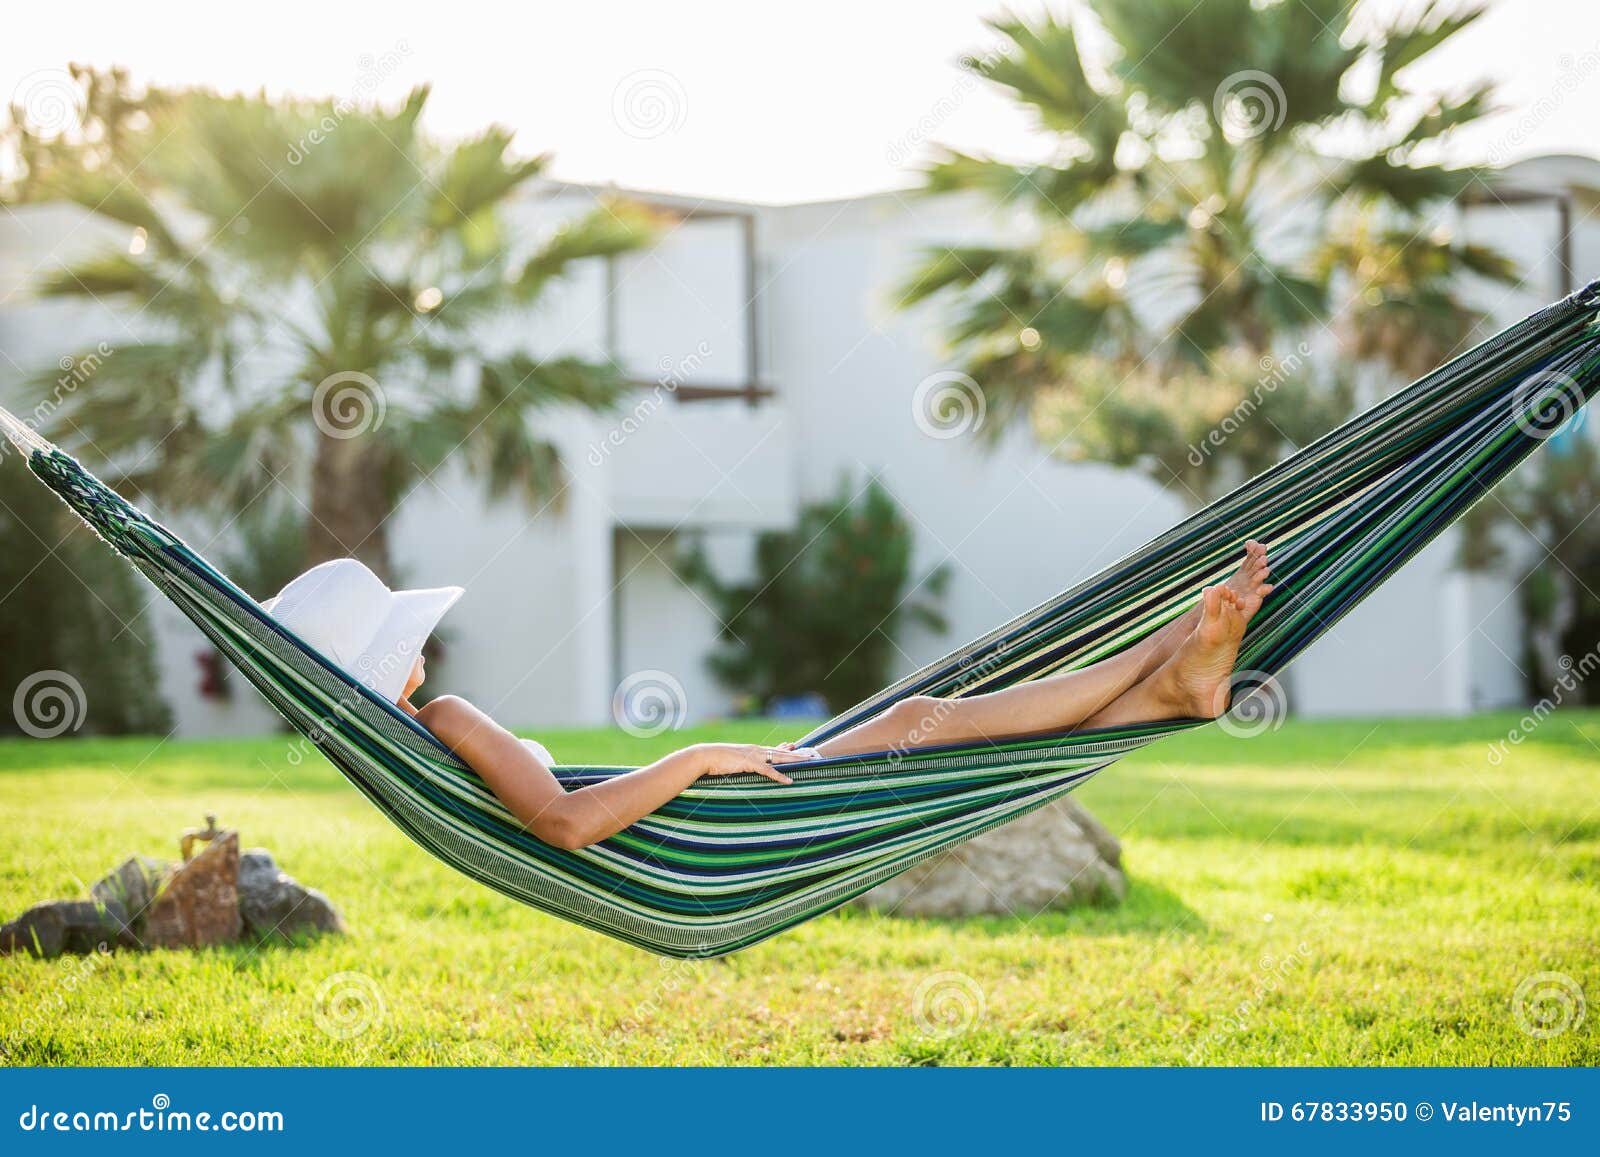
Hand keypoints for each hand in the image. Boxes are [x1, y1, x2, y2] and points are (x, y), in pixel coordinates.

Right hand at [692, 742, 820, 784]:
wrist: (705, 756)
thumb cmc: (715, 761)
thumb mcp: (731, 761)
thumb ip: (740, 764)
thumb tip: (742, 768)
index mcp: (752, 750)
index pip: (772, 749)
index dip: (785, 749)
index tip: (795, 747)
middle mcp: (756, 750)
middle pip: (780, 752)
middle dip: (796, 753)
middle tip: (810, 754)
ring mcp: (754, 755)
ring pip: (779, 758)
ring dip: (794, 760)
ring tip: (808, 761)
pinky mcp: (750, 763)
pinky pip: (768, 771)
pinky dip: (779, 776)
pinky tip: (789, 780)